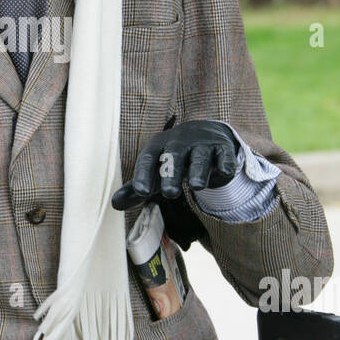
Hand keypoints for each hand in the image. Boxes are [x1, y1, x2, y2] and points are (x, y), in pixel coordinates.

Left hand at [111, 120, 238, 210]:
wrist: (205, 135)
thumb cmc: (173, 159)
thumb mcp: (155, 171)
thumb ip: (136, 189)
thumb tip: (114, 204)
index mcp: (159, 146)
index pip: (148, 158)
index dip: (144, 174)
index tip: (141, 192)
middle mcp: (179, 142)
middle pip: (173, 156)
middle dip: (171, 174)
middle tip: (169, 193)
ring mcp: (202, 143)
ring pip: (199, 156)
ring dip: (198, 170)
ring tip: (196, 186)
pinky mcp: (222, 148)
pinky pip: (224, 156)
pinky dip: (225, 164)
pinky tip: (224, 173)